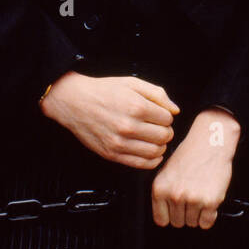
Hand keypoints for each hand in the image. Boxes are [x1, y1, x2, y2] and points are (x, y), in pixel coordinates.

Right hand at [41, 71, 178, 168]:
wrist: (74, 102)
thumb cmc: (103, 91)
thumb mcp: (132, 83)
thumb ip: (157, 94)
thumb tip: (175, 110)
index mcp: (136, 107)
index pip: (167, 119)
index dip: (166, 116)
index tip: (160, 115)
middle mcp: (129, 126)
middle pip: (164, 136)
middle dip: (166, 131)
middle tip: (158, 127)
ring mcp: (120, 143)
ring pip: (156, 152)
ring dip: (160, 146)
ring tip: (154, 138)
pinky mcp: (112, 154)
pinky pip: (142, 164)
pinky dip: (152, 160)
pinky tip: (151, 152)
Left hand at [151, 108, 239, 228]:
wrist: (210, 142)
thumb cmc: (190, 154)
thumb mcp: (166, 171)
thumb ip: (164, 193)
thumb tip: (166, 212)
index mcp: (160, 188)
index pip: (161, 220)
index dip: (169, 216)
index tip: (174, 212)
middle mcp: (174, 195)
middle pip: (177, 223)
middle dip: (184, 214)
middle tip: (191, 199)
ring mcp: (192, 199)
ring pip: (192, 223)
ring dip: (197, 214)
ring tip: (200, 196)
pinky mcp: (210, 201)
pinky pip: (206, 223)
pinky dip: (209, 217)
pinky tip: (208, 203)